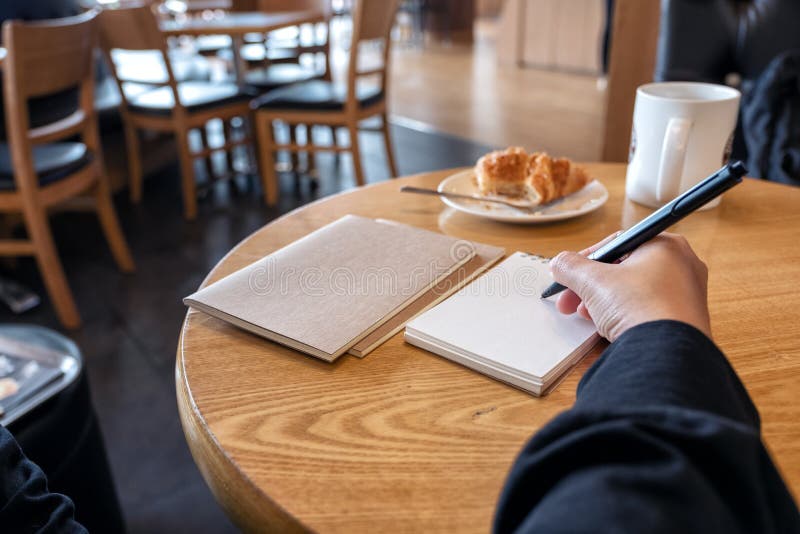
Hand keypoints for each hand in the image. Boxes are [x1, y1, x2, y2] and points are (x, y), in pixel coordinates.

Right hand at [549, 232, 711, 341]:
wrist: (667, 353)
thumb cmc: (637, 306)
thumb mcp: (593, 281)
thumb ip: (570, 267)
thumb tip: (559, 263)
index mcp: (664, 245)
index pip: (616, 244)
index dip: (585, 259)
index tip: (567, 273)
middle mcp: (682, 264)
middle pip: (623, 269)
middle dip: (590, 286)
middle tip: (568, 301)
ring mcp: (687, 293)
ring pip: (634, 291)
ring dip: (602, 301)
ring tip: (584, 317)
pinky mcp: (686, 319)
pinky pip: (648, 310)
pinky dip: (625, 315)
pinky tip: (607, 327)